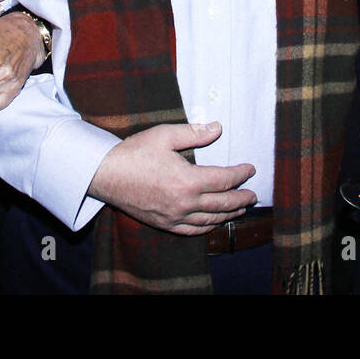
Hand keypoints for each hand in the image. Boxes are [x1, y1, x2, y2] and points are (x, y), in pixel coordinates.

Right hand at [88, 123, 257, 234]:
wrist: (105, 175)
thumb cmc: (134, 152)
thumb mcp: (165, 135)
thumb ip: (194, 133)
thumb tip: (217, 128)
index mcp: (188, 180)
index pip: (224, 180)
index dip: (241, 174)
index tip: (250, 169)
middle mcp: (184, 202)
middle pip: (223, 203)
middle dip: (242, 198)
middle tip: (254, 194)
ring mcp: (174, 216)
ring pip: (210, 219)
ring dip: (229, 214)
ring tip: (241, 208)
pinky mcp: (164, 223)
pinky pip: (192, 230)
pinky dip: (208, 227)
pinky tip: (214, 223)